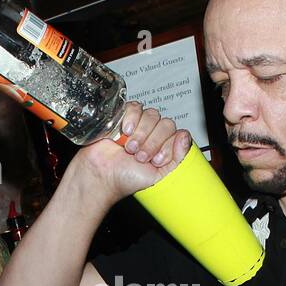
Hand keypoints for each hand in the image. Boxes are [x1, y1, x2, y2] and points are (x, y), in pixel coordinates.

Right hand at [68, 101, 192, 205]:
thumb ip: (177, 159)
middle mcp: (153, 136)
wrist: (101, 175)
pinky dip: (132, 118)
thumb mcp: (159, 176)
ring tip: (129, 148)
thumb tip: (184, 137)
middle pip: (166, 124)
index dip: (167, 147)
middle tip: (140, 156)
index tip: (156, 160)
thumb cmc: (125, 179)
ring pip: (152, 115)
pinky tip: (125, 131)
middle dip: (153, 142)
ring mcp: (138, 125)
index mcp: (163, 149)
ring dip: (142, 133)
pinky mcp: (123, 116)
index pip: (177, 135)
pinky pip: (136, 107)